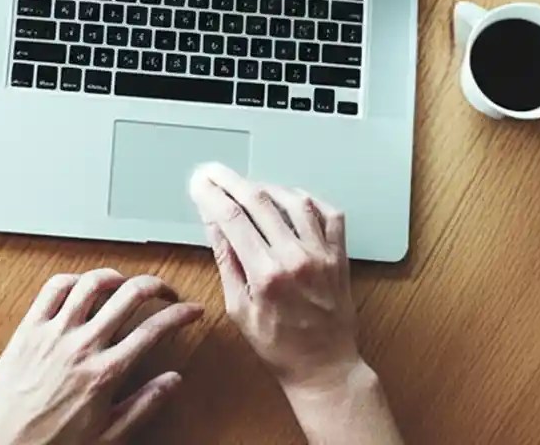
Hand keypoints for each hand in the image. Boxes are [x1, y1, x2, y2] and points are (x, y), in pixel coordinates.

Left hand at [0, 269, 202, 444]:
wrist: (3, 442)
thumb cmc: (53, 442)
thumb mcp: (108, 435)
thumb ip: (144, 405)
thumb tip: (173, 381)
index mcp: (105, 372)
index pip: (154, 330)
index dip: (180, 315)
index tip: (191, 310)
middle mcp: (82, 345)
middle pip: (130, 295)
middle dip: (157, 286)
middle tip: (165, 292)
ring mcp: (54, 332)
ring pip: (92, 283)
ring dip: (116, 276)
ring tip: (127, 283)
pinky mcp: (30, 328)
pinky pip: (53, 288)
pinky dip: (74, 279)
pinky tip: (83, 286)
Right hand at [189, 163, 401, 444]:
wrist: (325, 367)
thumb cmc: (279, 346)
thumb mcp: (239, 309)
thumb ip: (227, 262)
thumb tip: (213, 225)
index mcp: (266, 274)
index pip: (232, 219)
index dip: (211, 195)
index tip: (198, 183)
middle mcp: (296, 258)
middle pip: (259, 201)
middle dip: (231, 181)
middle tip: (213, 172)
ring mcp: (322, 254)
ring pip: (294, 200)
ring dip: (268, 187)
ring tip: (249, 186)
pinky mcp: (340, 256)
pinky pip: (329, 213)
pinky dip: (309, 200)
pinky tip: (292, 199)